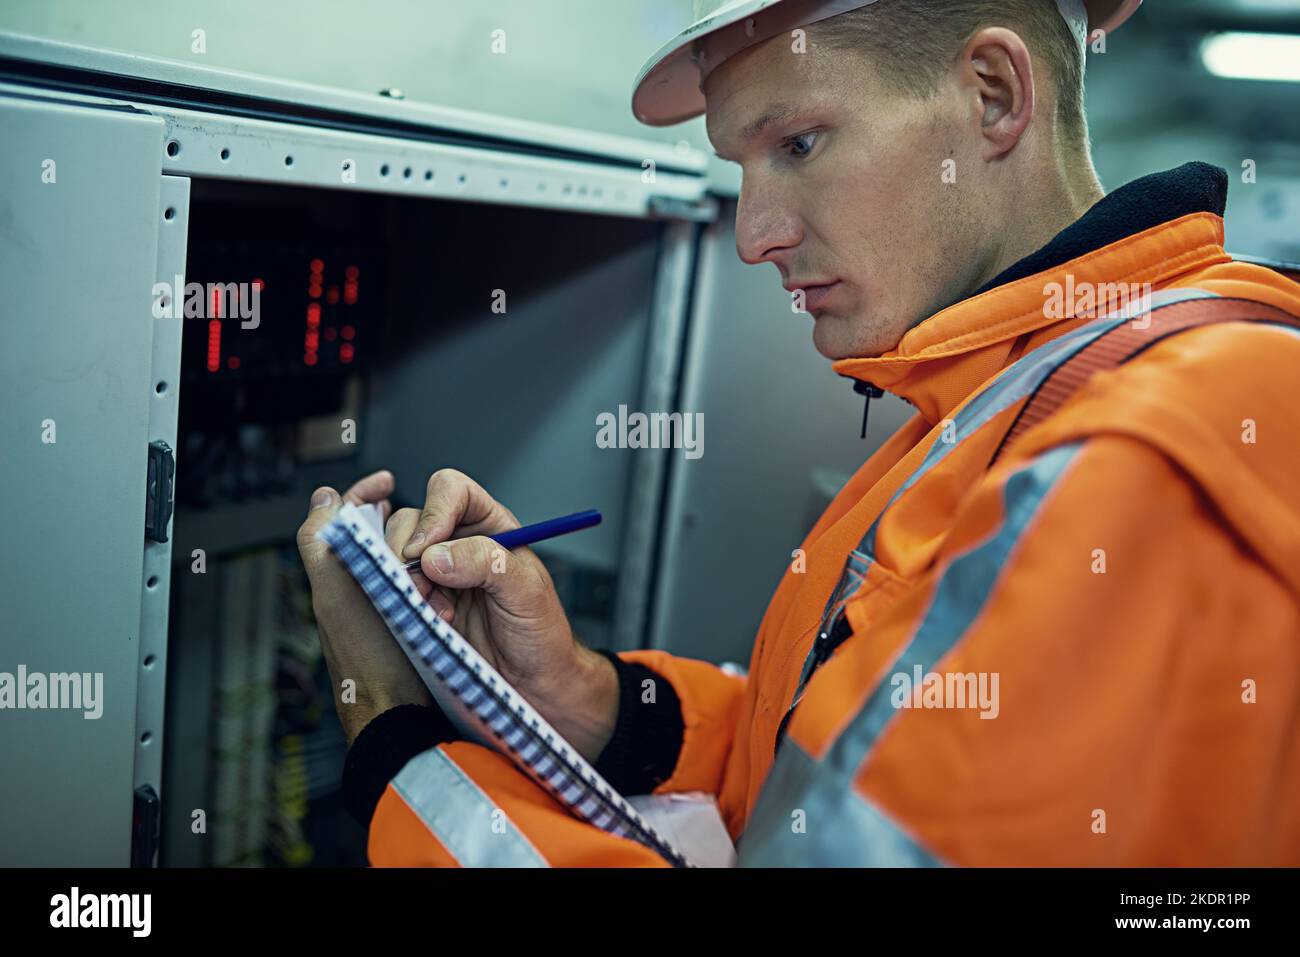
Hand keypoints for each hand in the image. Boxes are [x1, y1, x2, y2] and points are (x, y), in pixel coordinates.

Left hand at [296, 469, 433, 744]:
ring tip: (437, 576)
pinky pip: (432, 584)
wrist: (400, 713)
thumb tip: (324, 496)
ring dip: (430, 559)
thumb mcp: (338, 594)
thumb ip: (322, 544)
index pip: (345, 516)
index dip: (363, 493)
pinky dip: (441, 581)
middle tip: (421, 547)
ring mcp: (391, 604)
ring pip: (414, 556)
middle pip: (385, 531)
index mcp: (339, 574)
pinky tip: (450, 592)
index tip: (386, 482)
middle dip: (407, 531)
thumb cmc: (369, 659)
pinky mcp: (417, 621)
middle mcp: (362, 585)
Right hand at [390, 468, 618, 761]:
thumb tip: (434, 556)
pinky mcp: (418, 606)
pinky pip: (390, 590)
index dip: (433, 510)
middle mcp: (458, 544)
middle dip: (409, 552)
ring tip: (437, 613)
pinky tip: (427, 623)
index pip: (450, 490)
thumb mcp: (526, 593)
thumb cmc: (542, 636)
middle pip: (411, 520)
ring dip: (404, 582)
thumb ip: (487, 564)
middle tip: (425, 587)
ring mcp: (434, 576)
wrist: (534, 688)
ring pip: (393, 555)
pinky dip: (398, 603)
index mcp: (490, 526)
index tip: (427, 547)